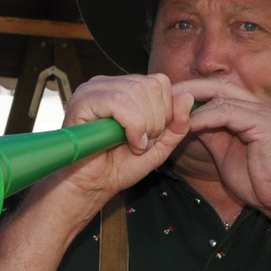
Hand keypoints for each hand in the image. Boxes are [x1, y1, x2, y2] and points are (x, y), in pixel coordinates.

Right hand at [47, 75, 192, 208]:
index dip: (165, 112)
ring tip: (133, 144)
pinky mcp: (82, 101)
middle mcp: (107, 84)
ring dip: (144, 125)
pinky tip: (127, 142)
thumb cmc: (117, 167)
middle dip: (156, 120)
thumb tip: (187, 96)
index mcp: (124, 89)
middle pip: (151, 85)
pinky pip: (119, 101)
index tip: (152, 137)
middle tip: (143, 143)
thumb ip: (177, 125)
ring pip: (137, 92)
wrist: (90, 187)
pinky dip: (132, 125)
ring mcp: (93, 90)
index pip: (159, 82)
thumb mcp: (158, 147)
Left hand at [171, 78, 270, 218]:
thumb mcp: (226, 153)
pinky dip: (205, 117)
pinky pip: (227, 112)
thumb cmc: (259, 182)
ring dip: (192, 102)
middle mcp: (260, 105)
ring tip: (170, 111)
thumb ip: (212, 134)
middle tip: (163, 95)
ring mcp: (264, 111)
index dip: (193, 91)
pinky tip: (187, 125)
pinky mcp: (264, 123)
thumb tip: (188, 123)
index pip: (219, 89)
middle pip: (219, 85)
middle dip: (189, 88)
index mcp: (253, 110)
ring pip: (221, 95)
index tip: (167, 100)